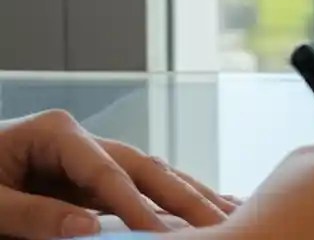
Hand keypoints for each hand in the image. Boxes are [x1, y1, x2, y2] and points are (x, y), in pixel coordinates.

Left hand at [0, 109, 234, 238]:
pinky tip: (205, 206)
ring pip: (151, 177)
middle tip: (223, 221)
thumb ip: (31, 214)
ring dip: (190, 197)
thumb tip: (88, 228)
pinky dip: (170, 202)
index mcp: (55, 133)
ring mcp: (87, 160)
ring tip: (231, 213)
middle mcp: (80, 140)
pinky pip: (137, 192)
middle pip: (145, 167)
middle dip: (185, 196)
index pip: (108, 171)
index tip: (163, 232)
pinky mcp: (87, 182)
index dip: (137, 204)